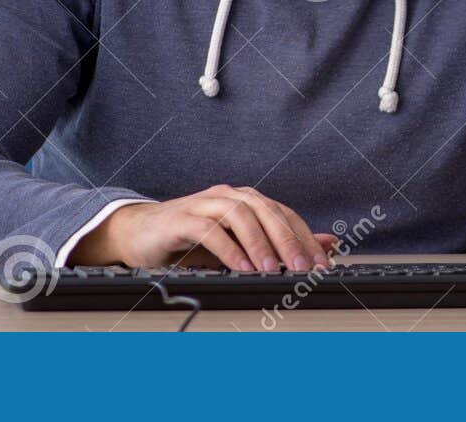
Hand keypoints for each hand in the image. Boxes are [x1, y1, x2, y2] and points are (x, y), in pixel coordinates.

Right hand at [69, 184, 339, 271]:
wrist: (139, 234)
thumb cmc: (190, 240)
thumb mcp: (239, 244)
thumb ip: (280, 243)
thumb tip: (326, 244)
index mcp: (246, 200)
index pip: (284, 214)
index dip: (305, 237)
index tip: (321, 264)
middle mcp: (228, 196)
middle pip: (266, 211)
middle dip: (287, 240)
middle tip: (302, 267)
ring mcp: (204, 204)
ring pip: (239, 215)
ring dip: (258, 242)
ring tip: (271, 269)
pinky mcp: (182, 218)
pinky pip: (208, 229)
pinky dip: (227, 248)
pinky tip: (240, 267)